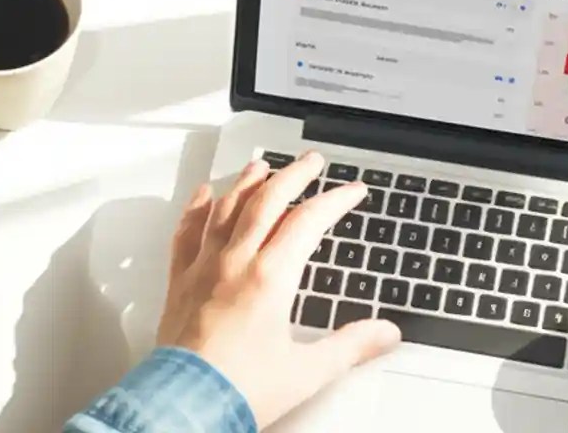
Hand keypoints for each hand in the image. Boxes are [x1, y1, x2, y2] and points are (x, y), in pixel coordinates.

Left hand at [156, 151, 401, 427]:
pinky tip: (204, 195)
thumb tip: (386, 334)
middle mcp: (236, 263)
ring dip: (248, 183)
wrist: (184, 406)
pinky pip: (187, 232)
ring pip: (226, 208)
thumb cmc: (239, 389)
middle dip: (294, 175)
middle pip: (267, 201)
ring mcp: (204, 268)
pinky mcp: (181, 282)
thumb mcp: (308, 371)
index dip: (335, 200)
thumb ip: (351, 346)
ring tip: (262, 167)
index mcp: (271, 278)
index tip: (352, 191)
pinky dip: (197, 208)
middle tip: (311, 162)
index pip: (309, 221)